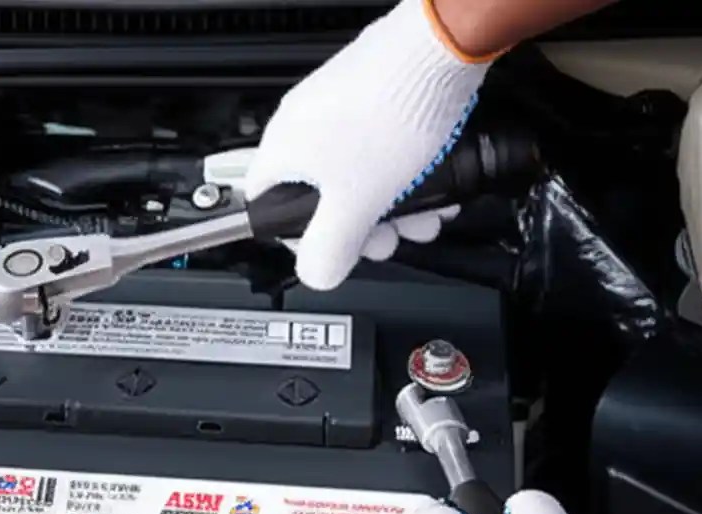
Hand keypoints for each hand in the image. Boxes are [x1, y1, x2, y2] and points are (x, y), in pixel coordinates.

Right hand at [244, 0, 491, 289]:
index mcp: (281, 152)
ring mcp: (335, 108)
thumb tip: (316, 275)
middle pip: (322, 198)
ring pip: (357, 175)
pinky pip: (378, 147)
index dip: (301, 239)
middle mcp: (301, 126)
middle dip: (365, 226)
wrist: (436, 51)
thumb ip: (329, 249)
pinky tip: (432, 183)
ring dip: (393, 204)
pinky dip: (403, 171)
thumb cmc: (391, 114)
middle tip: (390, 235)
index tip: (333, 248)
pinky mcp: (370, 96)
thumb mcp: (356, 205)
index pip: (265, 210)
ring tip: (424, 213)